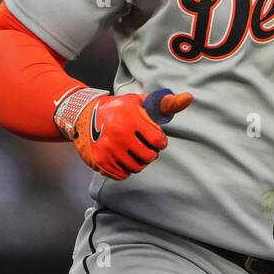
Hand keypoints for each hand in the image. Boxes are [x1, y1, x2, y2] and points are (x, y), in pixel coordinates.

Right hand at [68, 88, 192, 180]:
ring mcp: (108, 148)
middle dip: (150, 153)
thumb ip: (164, 103)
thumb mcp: (139, 102)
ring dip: (138, 162)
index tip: (155, 139)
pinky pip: (122, 175)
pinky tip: (121, 158)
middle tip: (143, 147)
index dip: (160, 142)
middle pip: (149, 157)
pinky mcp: (100, 161)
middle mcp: (119, 134)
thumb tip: (189, 98)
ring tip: (132, 152)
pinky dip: (125, 170)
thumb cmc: (118, 109)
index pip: (158, 141)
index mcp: (131, 118)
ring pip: (136, 167)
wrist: (83, 116)